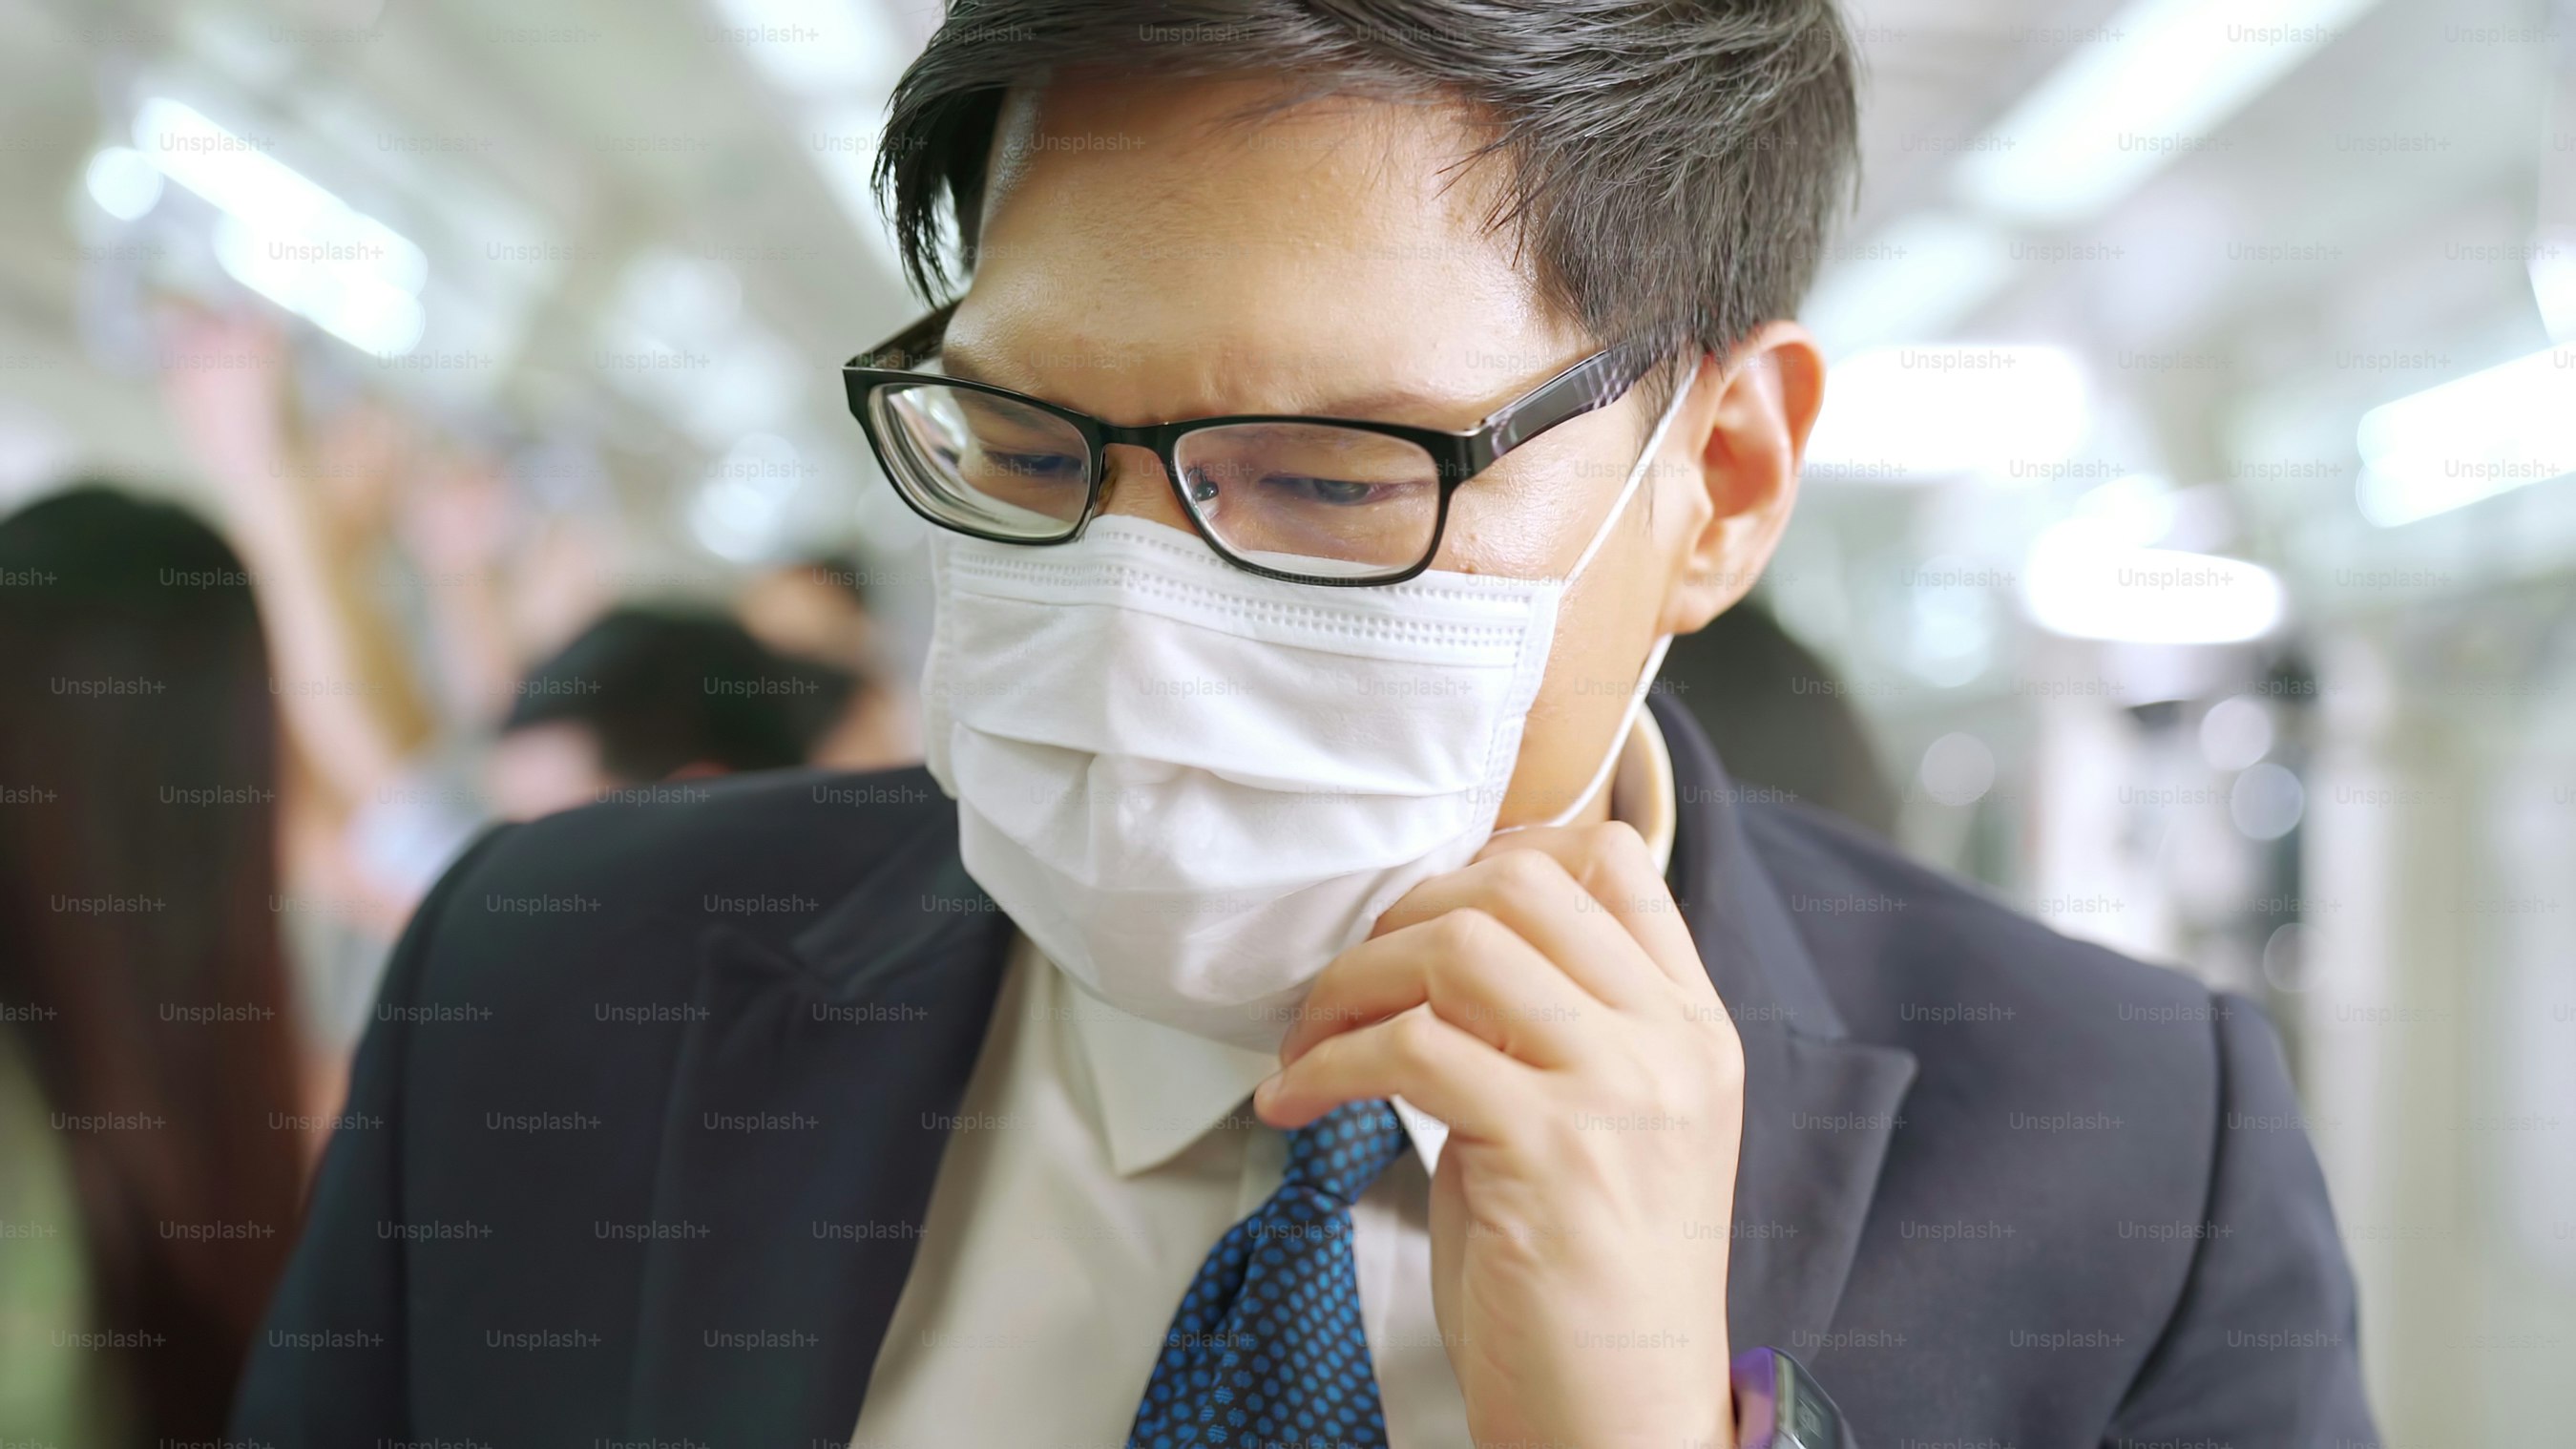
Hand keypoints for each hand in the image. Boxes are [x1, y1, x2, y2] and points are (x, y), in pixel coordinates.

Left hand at [1258, 822, 1744, 1448]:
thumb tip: (1434, 948)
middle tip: (1343, 986)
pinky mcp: (1554, 1151)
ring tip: (1308, 1045)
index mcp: (1692, 1026)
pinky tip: (1298, 1102)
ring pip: (1460, 948)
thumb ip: (1549, 1030)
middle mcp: (1670, 1042)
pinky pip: (1411, 1050)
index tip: (1419, 915)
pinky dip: (1328, 1065)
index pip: (1615, 858)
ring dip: (1352, 984)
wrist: (1625, 1423)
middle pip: (1520, 884)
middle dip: (1402, 916)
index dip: (1497, 857)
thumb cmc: (1587, 1288)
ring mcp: (1621, 1091)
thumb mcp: (1599, 1128)